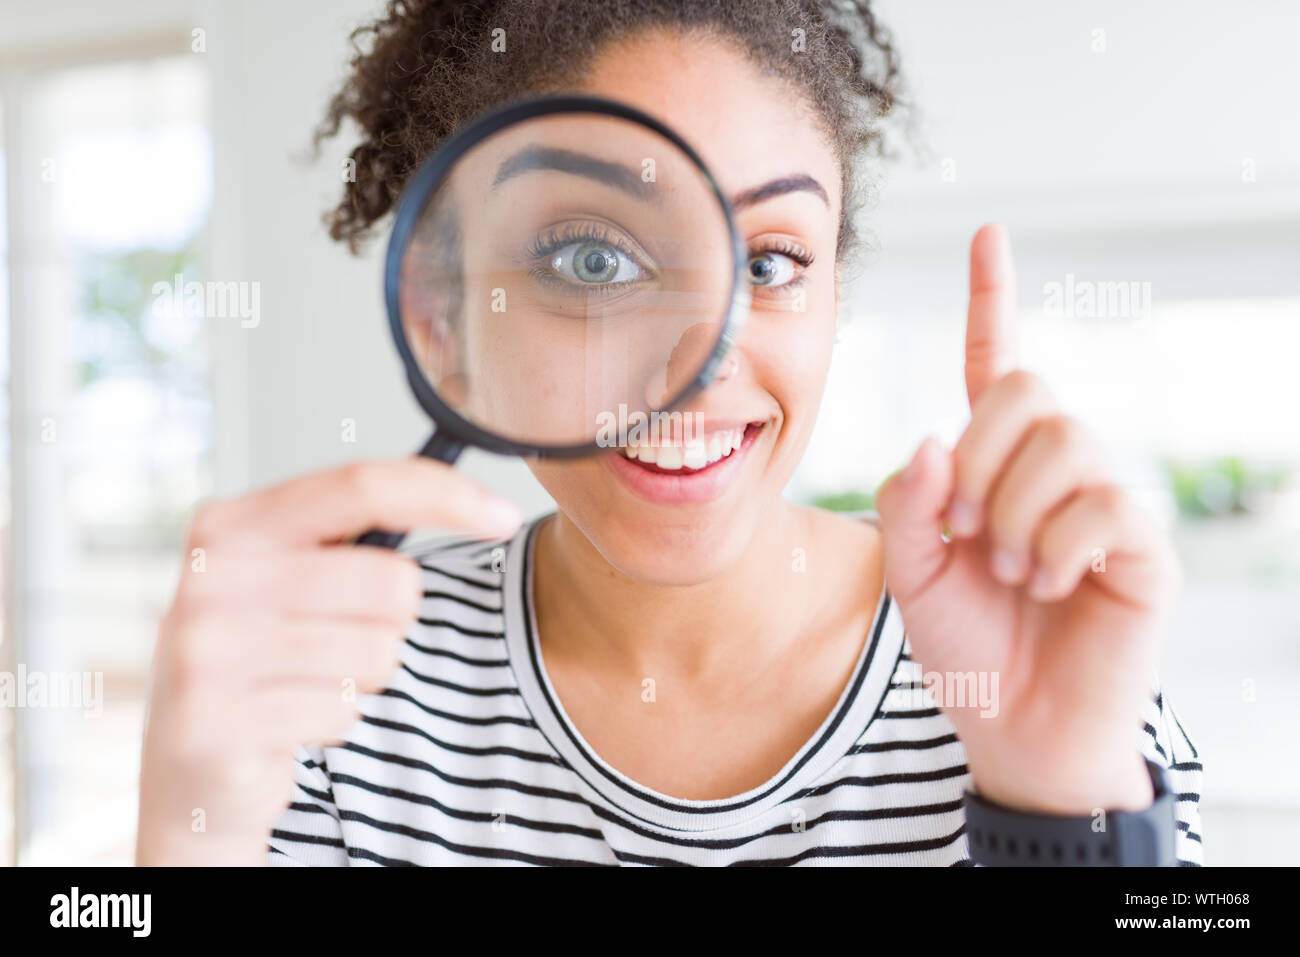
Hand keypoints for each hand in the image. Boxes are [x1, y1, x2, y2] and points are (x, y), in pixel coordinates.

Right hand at [136, 459, 521, 864]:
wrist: (187, 762)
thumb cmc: (260, 654)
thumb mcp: (289, 577)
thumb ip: (354, 533)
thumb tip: (469, 500)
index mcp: (232, 524)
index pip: (362, 486)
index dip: (446, 496)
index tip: (502, 517)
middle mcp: (212, 577)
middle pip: (390, 581)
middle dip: (392, 621)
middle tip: (338, 640)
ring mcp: (207, 650)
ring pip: (377, 653)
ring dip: (362, 676)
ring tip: (307, 680)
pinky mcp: (215, 719)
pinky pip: (343, 710)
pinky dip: (335, 720)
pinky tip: (289, 719)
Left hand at [875, 224, 1179, 814]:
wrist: (1012, 726)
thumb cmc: (966, 645)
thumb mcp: (911, 573)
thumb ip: (908, 503)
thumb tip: (933, 436)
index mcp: (993, 464)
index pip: (995, 365)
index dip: (991, 300)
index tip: (988, 234)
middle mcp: (1054, 467)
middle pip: (1031, 391)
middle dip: (981, 460)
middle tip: (968, 532)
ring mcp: (1104, 501)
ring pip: (1066, 443)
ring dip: (1014, 513)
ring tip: (1008, 572)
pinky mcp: (1142, 545)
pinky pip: (1103, 504)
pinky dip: (1055, 549)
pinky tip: (1047, 588)